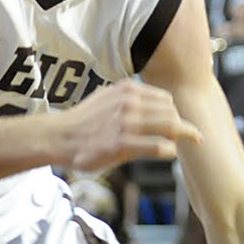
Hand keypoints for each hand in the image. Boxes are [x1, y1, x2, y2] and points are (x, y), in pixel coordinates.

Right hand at [54, 79, 200, 168]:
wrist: (58, 137)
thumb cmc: (82, 122)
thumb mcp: (106, 99)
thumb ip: (129, 99)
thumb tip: (151, 106)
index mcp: (127, 89)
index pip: (165, 99)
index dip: (174, 113)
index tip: (178, 124)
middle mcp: (129, 102)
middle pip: (171, 112)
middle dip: (180, 125)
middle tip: (185, 137)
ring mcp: (126, 123)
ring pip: (170, 126)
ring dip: (179, 137)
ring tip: (176, 146)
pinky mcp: (121, 143)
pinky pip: (158, 146)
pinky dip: (168, 150)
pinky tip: (168, 153)